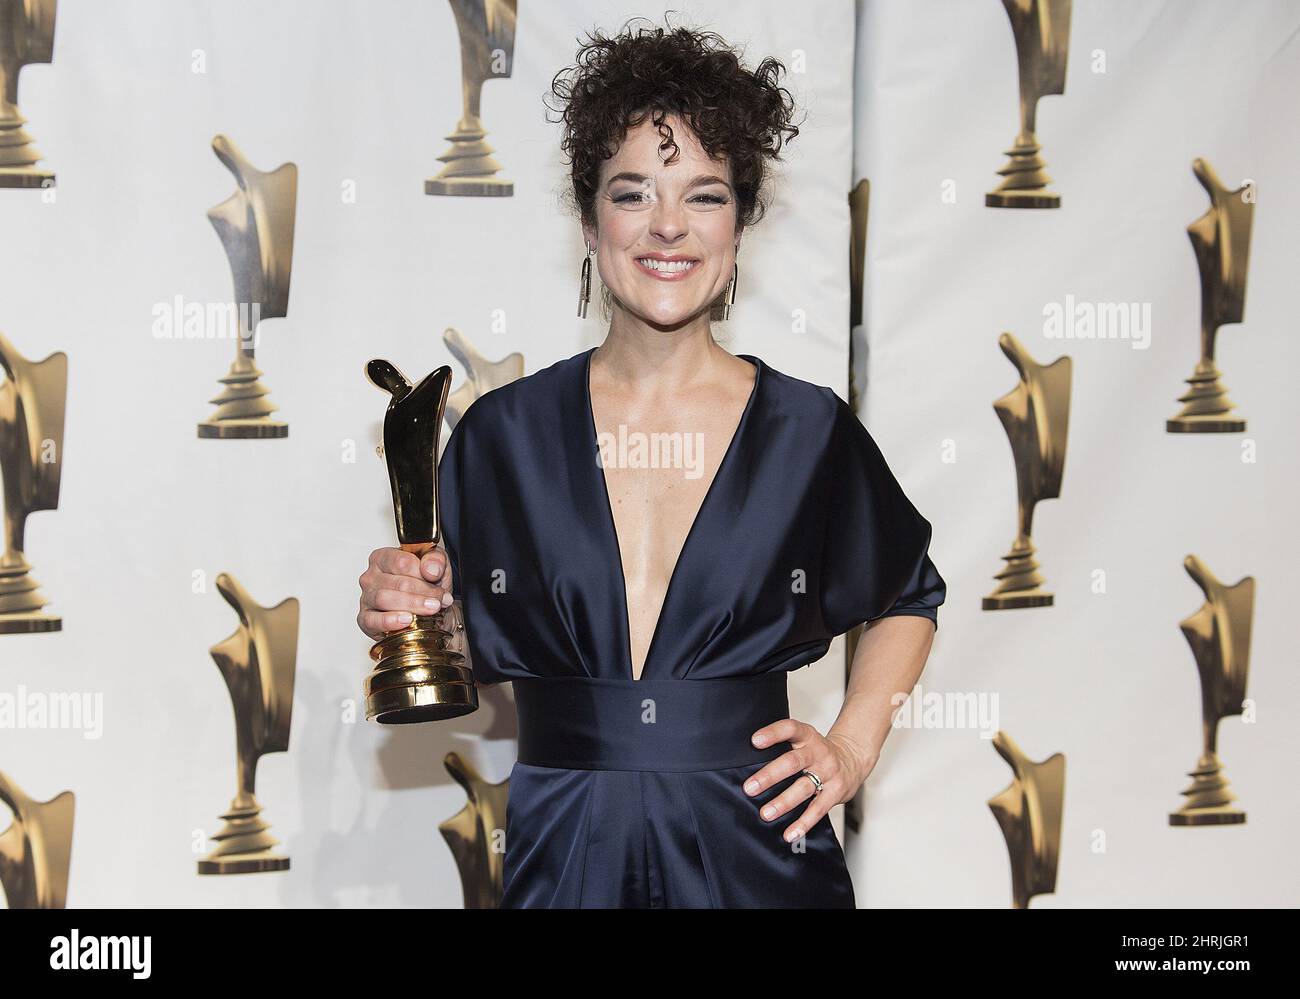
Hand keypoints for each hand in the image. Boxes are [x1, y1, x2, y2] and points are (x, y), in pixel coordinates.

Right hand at [356, 546, 453, 641]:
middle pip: (397, 583)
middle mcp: (371, 576)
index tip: (438, 582)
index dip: (423, 574)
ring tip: (430, 609)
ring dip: (412, 605)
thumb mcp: (437, 565)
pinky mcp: (366, 619)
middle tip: (438, 600)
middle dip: (423, 592)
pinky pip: (373, 620)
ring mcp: (366, 598)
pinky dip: (390, 621)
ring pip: (385, 599)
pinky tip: (406, 620)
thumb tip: (430, 569)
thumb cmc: (427, 584)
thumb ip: (436, 560)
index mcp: (383, 557)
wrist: (428, 610)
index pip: (402, 562)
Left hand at [743, 719, 877, 842]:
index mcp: (807, 736)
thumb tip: (746, 763)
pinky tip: (790, 833)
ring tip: (766, 813)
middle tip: (750, 788)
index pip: (790, 729)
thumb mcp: (803, 741)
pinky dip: (803, 823)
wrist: (852, 759)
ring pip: (804, 787)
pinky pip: (818, 809)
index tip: (755, 741)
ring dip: (784, 802)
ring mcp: (829, 772)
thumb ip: (782, 747)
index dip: (773, 733)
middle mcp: (818, 752)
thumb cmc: (817, 752)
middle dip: (770, 775)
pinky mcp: (836, 792)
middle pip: (793, 762)